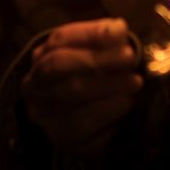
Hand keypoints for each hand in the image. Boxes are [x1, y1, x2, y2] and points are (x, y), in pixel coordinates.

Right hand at [21, 18, 143, 155]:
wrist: (92, 120)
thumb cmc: (95, 76)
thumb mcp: (98, 52)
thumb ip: (106, 38)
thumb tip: (117, 30)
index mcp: (43, 56)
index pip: (60, 39)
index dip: (90, 33)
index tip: (120, 31)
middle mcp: (35, 85)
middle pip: (59, 65)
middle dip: (97, 59)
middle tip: (129, 58)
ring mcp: (44, 114)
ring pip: (70, 95)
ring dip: (107, 86)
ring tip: (135, 81)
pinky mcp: (60, 139)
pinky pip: (81, 126)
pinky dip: (107, 112)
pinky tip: (126, 103)